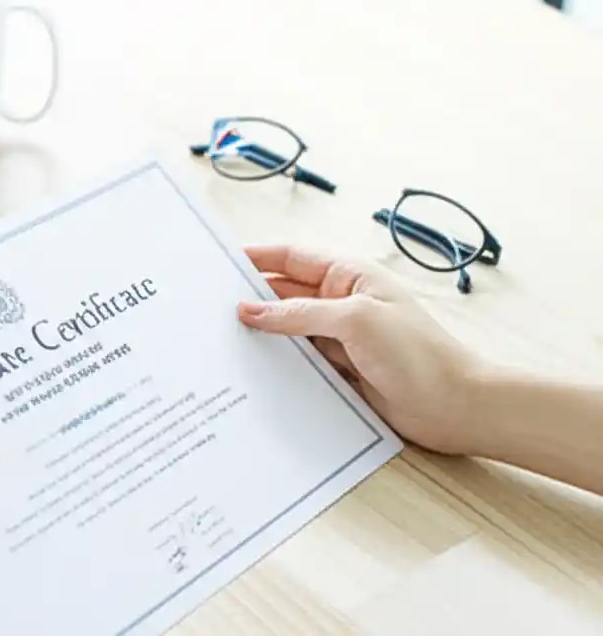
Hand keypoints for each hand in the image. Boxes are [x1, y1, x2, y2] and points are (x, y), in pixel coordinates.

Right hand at [236, 245, 483, 454]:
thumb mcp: (355, 321)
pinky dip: (274, 361)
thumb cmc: (418, 354)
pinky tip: (249, 367)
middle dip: (250, 298)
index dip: (256, 257)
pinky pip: (296, 360)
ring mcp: (338, 337)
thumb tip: (251, 309)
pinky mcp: (337, 369)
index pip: (292, 257)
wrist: (455, 406)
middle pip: (283, 293)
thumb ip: (299, 314)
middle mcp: (340, 302)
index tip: (219, 263)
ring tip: (220, 338)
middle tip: (208, 306)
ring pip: (286, 329)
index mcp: (349, 276)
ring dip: (260, 333)